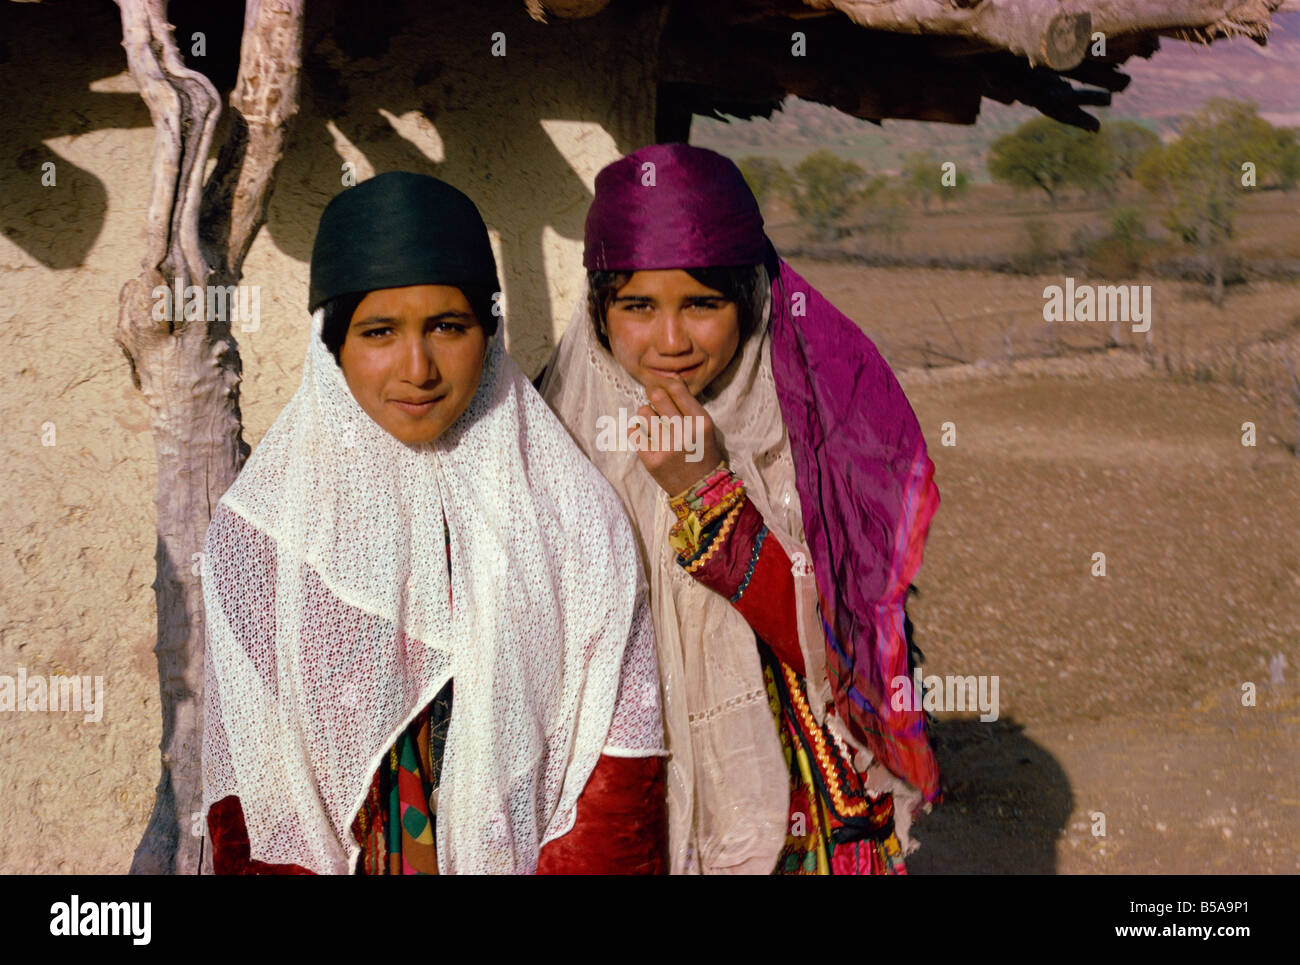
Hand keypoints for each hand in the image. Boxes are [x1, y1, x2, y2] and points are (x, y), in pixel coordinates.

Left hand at [628, 375, 722, 494]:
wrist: (701, 489)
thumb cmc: (702, 452)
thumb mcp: (704, 426)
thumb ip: (688, 403)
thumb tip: (670, 377)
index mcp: (701, 422)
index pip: (676, 389)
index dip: (664, 383)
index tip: (660, 386)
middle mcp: (684, 433)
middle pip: (657, 396)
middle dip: (652, 394)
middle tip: (653, 398)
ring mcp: (667, 447)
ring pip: (643, 413)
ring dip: (645, 414)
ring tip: (653, 423)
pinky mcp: (652, 460)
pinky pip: (634, 433)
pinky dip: (637, 431)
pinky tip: (645, 435)